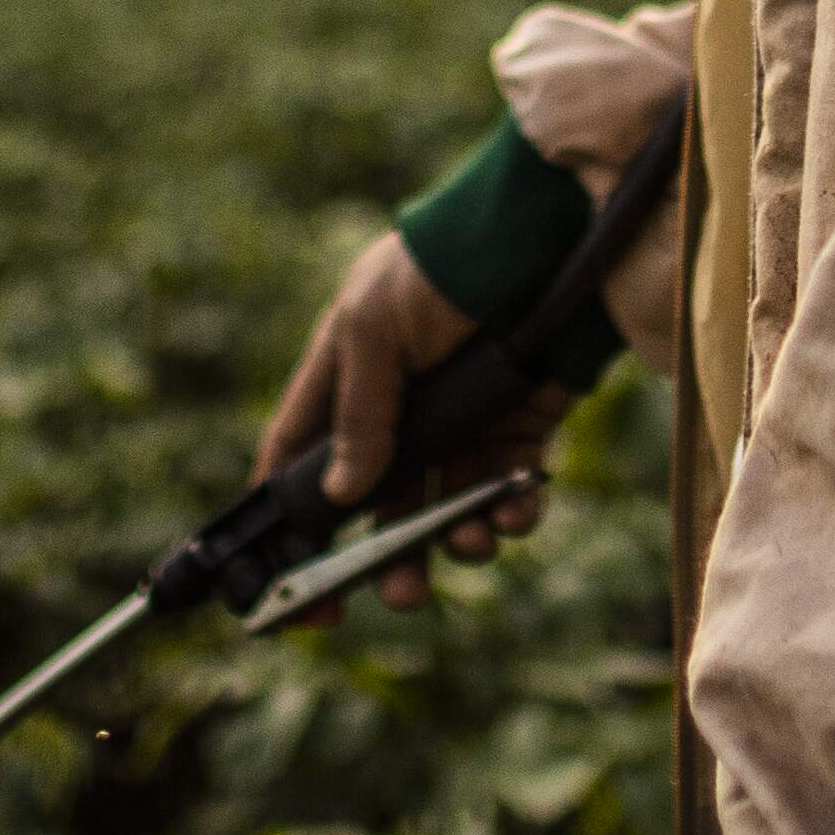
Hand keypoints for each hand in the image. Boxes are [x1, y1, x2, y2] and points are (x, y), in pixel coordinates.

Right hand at [246, 230, 527, 612]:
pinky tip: (511, 513)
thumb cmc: (443, 268)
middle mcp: (399, 406)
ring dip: (453, 538)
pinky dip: (510, 513)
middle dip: (387, 556)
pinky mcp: (519, 427)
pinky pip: (508, 491)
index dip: (288, 522)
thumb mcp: (376, 328)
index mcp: (346, 375)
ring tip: (466, 542)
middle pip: (378, 503)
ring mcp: (461, 420)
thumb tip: (340, 496)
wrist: (547, 240)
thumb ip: (359, 415)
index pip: (300, 458)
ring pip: (445, 507)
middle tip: (399, 594)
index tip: (292, 586)